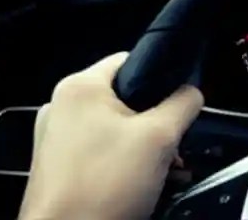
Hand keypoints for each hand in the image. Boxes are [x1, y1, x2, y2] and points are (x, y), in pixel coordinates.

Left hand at [18, 53, 203, 219]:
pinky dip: (123, 164)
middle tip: (174, 146)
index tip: (179, 104)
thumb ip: (183, 104)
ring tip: (165, 171)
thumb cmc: (105, 186)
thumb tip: (192, 92)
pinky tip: (144, 184)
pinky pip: (100, 153)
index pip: (131, 61)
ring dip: (144, 148)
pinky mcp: (57, 168)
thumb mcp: (160, 138)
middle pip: (124, 99)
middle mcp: (61, 107)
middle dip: (156, 123)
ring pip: (114, 129)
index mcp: (79, 87)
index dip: (161, 78)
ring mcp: (55, 140)